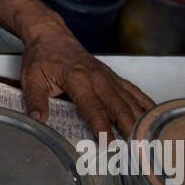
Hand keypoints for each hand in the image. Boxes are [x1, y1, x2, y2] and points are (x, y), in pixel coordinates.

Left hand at [20, 16, 153, 137]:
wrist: (51, 34)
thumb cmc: (42, 56)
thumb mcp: (31, 78)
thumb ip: (35, 100)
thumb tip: (38, 120)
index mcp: (78, 79)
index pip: (93, 109)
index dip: (103, 129)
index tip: (110, 146)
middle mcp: (97, 78)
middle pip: (118, 107)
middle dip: (129, 129)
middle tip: (138, 149)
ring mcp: (107, 77)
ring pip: (129, 101)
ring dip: (140, 120)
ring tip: (150, 139)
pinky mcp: (112, 76)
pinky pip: (132, 90)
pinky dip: (145, 103)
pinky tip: (153, 116)